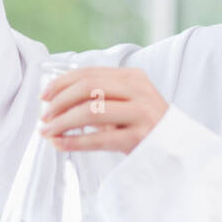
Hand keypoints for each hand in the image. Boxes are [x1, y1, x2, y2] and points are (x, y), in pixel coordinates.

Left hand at [38, 67, 169, 155]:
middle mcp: (138, 90)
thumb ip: (100, 95)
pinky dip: (74, 141)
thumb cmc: (144, 125)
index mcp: (133, 76)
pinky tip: (60, 144)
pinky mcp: (140, 137)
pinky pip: (99, 138)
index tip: (44, 96)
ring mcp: (141, 113)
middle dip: (59, 102)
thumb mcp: (127, 102)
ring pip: (90, 111)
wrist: (177, 149)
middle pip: (88, 88)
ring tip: (48, 132)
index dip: (61, 83)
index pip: (89, 73)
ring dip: (62, 122)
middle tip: (44, 117)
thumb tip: (55, 99)